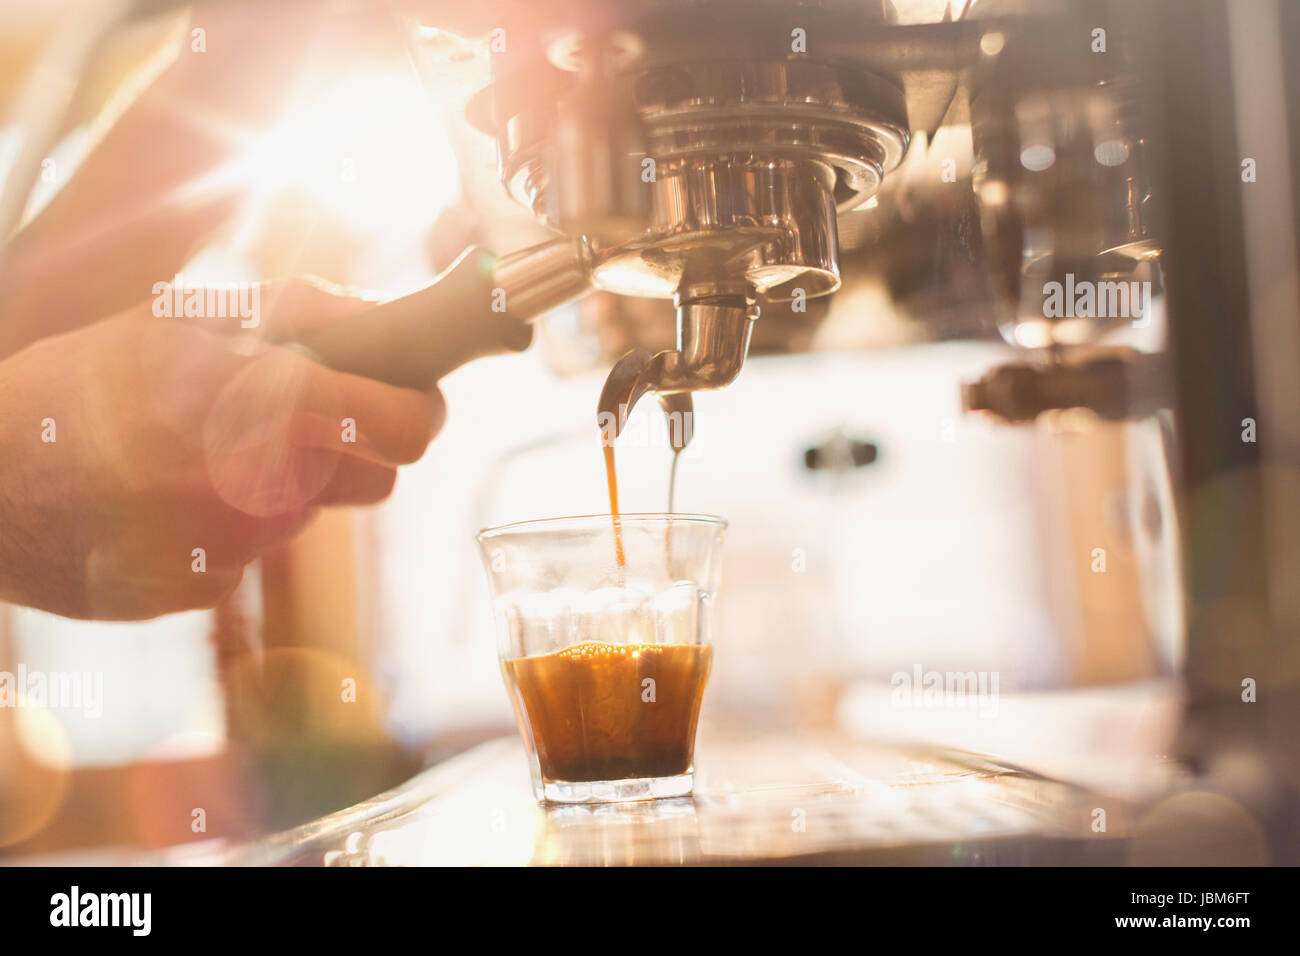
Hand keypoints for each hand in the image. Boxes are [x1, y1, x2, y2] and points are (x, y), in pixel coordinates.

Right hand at [0, 298, 442, 619]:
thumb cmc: (78, 386)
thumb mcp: (180, 320)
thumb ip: (296, 314)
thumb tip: (381, 321)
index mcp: (259, 403)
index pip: (402, 427)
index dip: (421, 412)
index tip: (416, 402)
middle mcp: (257, 484)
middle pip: (377, 482)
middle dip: (355, 450)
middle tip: (305, 420)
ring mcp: (232, 548)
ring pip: (309, 514)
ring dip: (281, 485)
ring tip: (201, 454)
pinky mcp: (202, 591)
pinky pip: (253, 552)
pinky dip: (228, 527)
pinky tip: (167, 501)